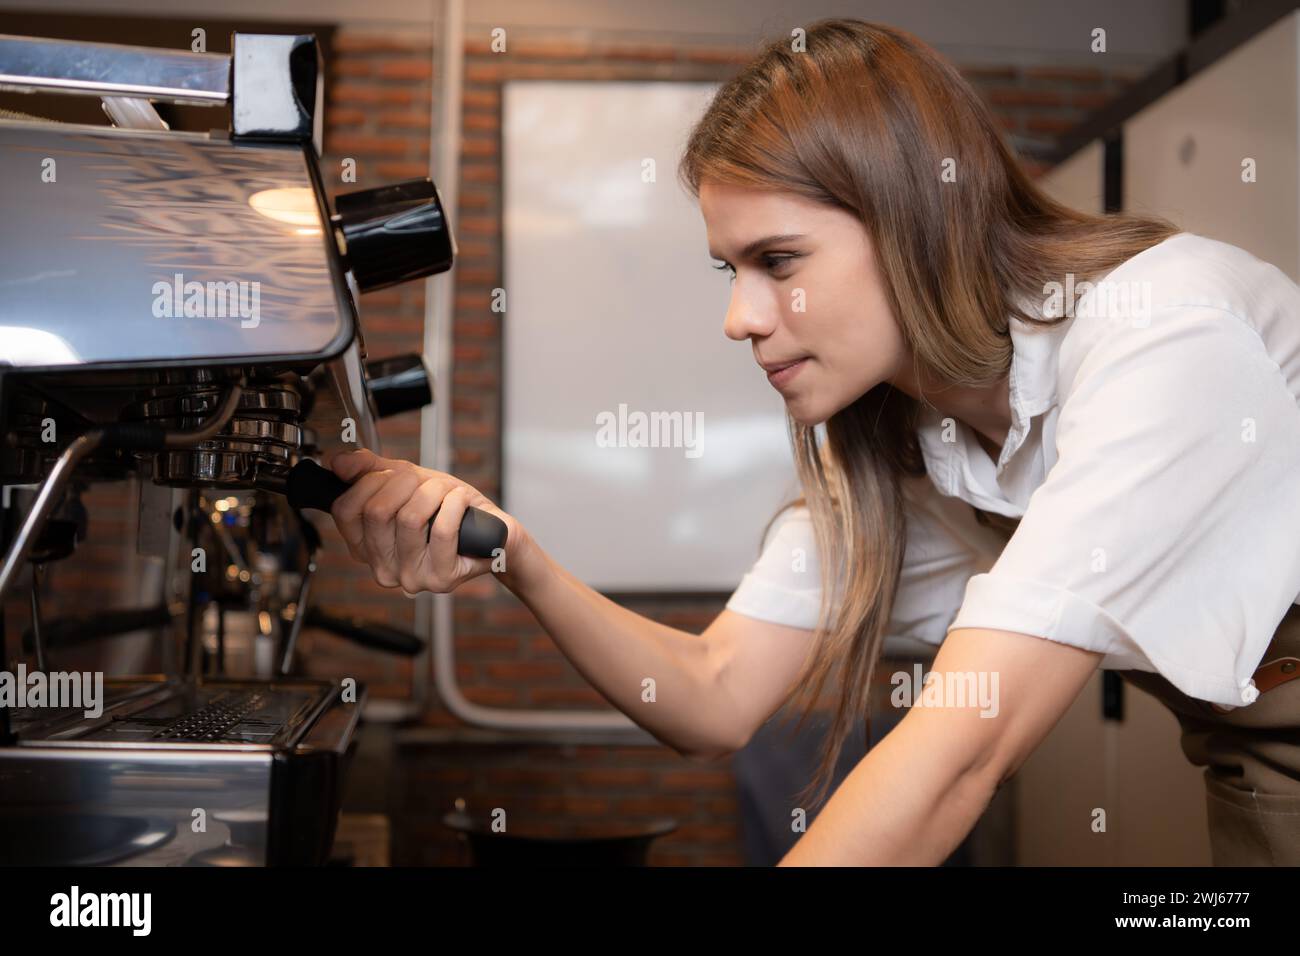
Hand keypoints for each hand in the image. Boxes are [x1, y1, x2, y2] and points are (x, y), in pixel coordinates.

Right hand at [327, 448, 525, 593]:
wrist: (492, 535)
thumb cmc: (449, 510)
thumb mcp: (408, 483)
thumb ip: (370, 470)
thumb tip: (339, 462)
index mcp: (366, 547)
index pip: (345, 510)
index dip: (369, 481)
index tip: (393, 473)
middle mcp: (383, 568)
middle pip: (377, 511)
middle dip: (405, 481)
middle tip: (425, 480)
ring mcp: (411, 577)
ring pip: (410, 518)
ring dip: (434, 491)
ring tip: (448, 491)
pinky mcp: (441, 578)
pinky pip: (442, 531)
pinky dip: (454, 504)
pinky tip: (461, 501)